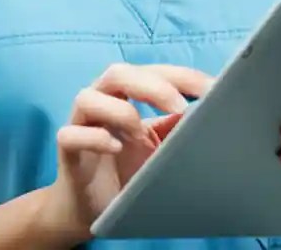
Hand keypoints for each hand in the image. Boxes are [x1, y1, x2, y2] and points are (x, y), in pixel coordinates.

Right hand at [36, 63, 212, 241]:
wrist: (92, 208)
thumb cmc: (129, 170)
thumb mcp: (162, 148)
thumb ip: (179, 128)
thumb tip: (214, 114)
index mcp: (127, 94)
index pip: (154, 72)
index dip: (183, 77)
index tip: (214, 90)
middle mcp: (102, 100)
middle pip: (119, 74)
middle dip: (153, 86)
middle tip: (181, 107)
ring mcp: (81, 123)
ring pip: (88, 98)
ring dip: (121, 111)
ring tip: (143, 133)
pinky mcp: (67, 149)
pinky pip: (71, 135)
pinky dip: (93, 138)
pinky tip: (116, 148)